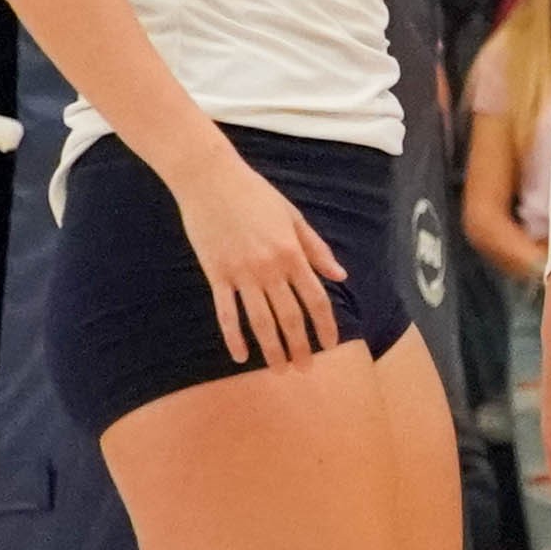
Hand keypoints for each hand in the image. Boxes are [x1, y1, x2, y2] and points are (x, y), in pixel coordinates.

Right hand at [167, 147, 347, 364]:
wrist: (210, 179)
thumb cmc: (255, 194)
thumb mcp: (293, 216)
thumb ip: (316, 249)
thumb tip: (339, 275)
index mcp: (292, 253)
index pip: (315, 299)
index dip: (325, 326)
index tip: (330, 346)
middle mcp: (270, 268)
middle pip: (290, 317)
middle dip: (300, 347)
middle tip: (305, 369)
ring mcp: (241, 273)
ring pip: (261, 321)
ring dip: (272, 349)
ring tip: (280, 370)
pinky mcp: (216, 274)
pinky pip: (226, 312)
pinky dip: (234, 336)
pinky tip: (241, 356)